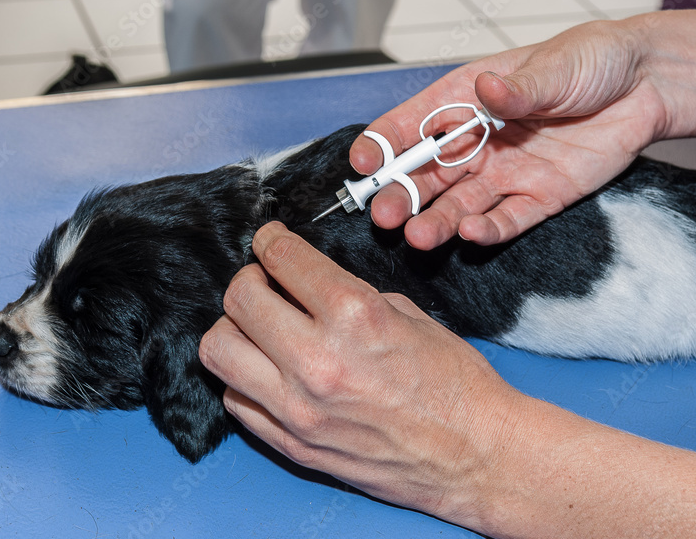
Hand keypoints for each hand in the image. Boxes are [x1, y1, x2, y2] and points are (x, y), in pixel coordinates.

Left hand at [199, 222, 530, 524]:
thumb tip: (308, 285)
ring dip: (235, 329)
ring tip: (260, 327)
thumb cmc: (456, 386)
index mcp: (354, 317)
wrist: (477, 456)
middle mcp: (318, 361)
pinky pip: (237, 401)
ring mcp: (300, 409)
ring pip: (218, 351)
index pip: (283, 260)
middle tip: (265, 280)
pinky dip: (246, 379)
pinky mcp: (294, 446)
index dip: (270, 240)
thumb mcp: (409, 316)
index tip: (270, 239)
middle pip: (239, 300)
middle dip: (249, 279)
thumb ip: (350, 297)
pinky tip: (271, 371)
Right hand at [353, 19, 670, 249]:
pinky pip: (509, 219)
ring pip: (462, 204)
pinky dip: (490, 230)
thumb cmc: (594, 60)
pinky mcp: (540, 196)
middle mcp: (480, 139)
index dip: (385, 142)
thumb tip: (488, 93)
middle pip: (430, 173)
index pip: (415, 122)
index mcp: (470, 97)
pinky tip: (472, 236)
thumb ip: (520, 88)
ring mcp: (508, 170)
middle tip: (384, 216)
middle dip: (403, 195)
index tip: (362, 162)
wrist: (649, 85)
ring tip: (419, 237)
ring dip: (438, 221)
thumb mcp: (556, 66)